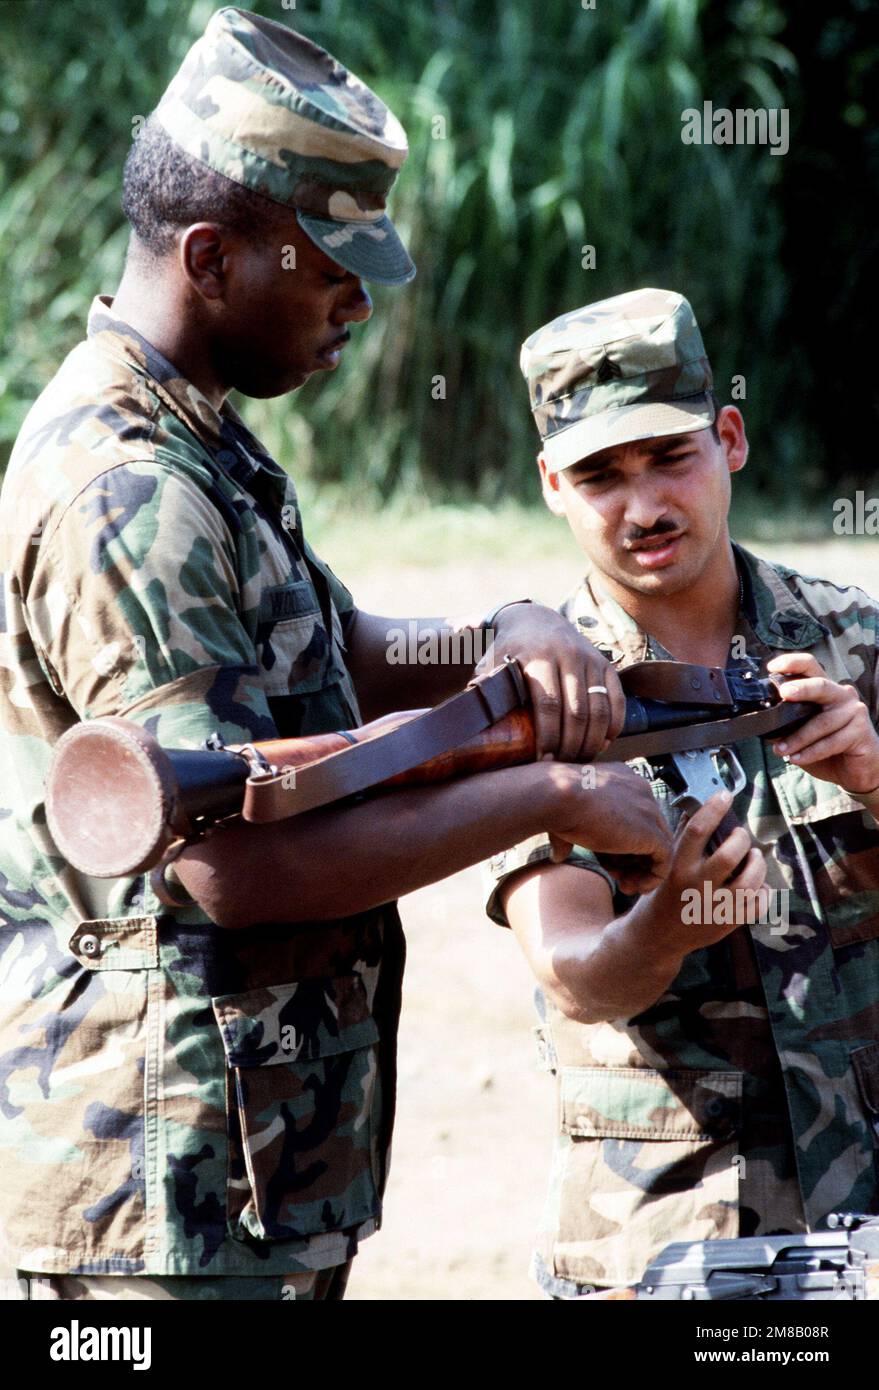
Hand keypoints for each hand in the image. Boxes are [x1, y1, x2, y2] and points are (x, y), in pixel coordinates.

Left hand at [480, 603, 624, 761]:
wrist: (536, 620)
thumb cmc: (509, 652)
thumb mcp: (493, 664)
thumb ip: (485, 690)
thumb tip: (470, 723)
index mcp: (537, 658)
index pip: (548, 704)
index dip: (548, 736)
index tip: (542, 761)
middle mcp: (568, 656)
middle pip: (576, 712)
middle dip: (570, 746)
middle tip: (562, 767)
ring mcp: (590, 660)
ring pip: (599, 710)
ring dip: (592, 741)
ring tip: (580, 760)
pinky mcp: (606, 665)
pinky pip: (617, 700)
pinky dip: (613, 725)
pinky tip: (603, 743)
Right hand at [544, 761, 671, 893]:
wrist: (556, 796)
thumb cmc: (553, 801)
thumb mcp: (563, 816)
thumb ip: (568, 837)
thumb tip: (559, 856)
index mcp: (621, 780)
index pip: (631, 816)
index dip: (619, 843)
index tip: (607, 861)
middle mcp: (640, 790)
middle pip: (646, 831)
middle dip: (633, 858)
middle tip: (617, 877)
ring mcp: (649, 810)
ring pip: (658, 846)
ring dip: (642, 870)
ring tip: (625, 886)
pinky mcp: (652, 831)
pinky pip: (664, 860)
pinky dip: (653, 877)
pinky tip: (635, 886)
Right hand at [632, 791, 767, 955]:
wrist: (657, 937)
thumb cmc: (662, 894)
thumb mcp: (665, 865)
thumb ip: (681, 838)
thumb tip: (698, 808)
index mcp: (677, 867)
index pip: (697, 830)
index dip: (714, 809)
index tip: (725, 796)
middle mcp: (695, 887)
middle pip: (730, 856)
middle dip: (742, 839)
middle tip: (741, 836)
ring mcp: (713, 908)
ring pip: (749, 883)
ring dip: (758, 864)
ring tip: (754, 858)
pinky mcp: (727, 924)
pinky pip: (758, 905)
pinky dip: (764, 891)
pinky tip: (757, 884)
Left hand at [767, 653, 878, 793]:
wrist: (854, 771)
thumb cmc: (827, 747)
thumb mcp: (801, 734)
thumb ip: (785, 723)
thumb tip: (762, 723)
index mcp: (824, 689)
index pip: (810, 667)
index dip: (792, 663)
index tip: (772, 667)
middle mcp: (841, 695)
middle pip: (821, 685)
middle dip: (802, 688)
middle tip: (784, 693)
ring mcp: (853, 711)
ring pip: (821, 722)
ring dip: (798, 738)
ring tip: (781, 750)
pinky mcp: (861, 731)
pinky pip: (832, 741)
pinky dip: (811, 752)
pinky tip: (797, 758)